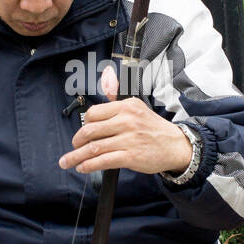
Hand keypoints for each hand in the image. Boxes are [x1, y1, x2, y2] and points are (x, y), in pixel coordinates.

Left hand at [58, 65, 192, 175]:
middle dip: (76, 141)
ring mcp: (129, 139)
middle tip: (74, 147)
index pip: (94, 113)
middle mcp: (127, 121)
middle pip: (90, 130)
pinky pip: (103, 161)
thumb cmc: (154, 129)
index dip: (84, 124)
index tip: (82, 132)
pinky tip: (83, 167)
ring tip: (68, 162)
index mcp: (127, 106)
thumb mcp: (138, 107)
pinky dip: (89, 165)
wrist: (175, 146)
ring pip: (94, 148)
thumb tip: (107, 76)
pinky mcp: (131, 157)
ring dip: (76, 156)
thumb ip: (118, 99)